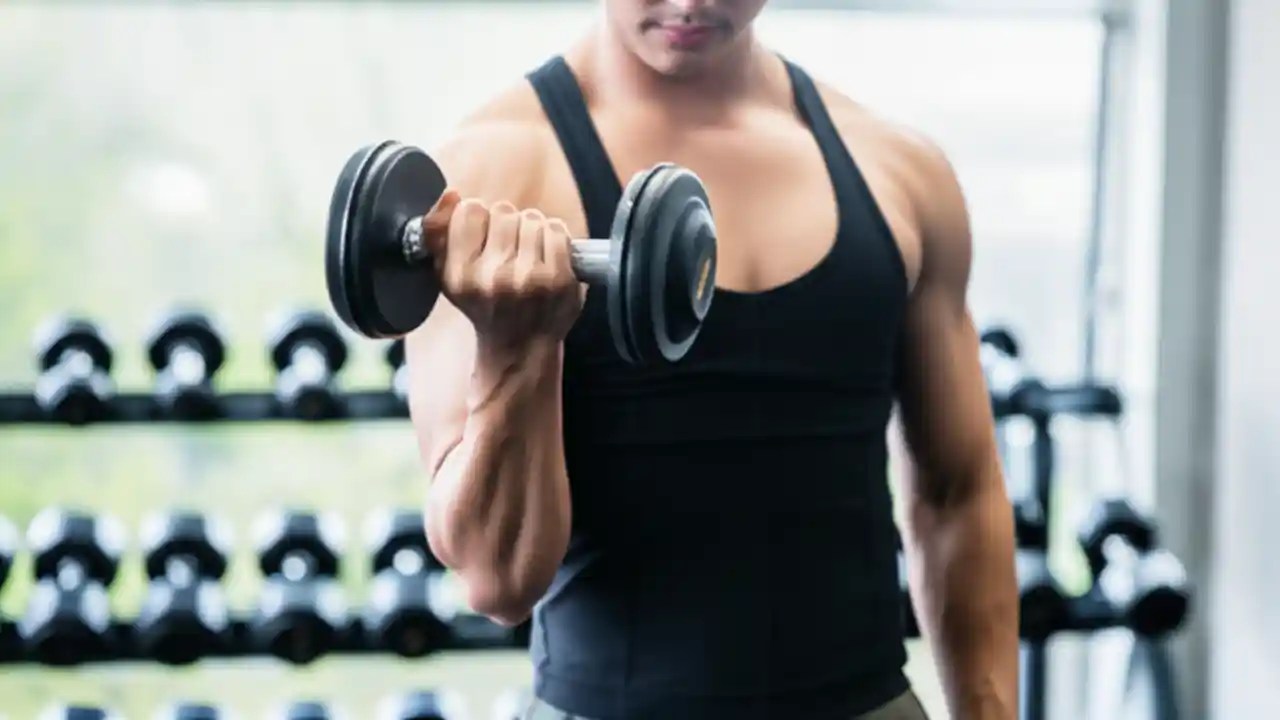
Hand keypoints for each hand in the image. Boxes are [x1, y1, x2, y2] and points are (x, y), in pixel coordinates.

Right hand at [422, 191, 582, 354]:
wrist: (521, 348)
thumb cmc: (484, 307)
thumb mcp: (448, 277)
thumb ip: (438, 234)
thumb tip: (451, 195)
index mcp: (461, 275)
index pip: (470, 210)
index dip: (480, 218)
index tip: (484, 236)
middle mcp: (494, 278)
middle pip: (504, 211)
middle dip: (508, 224)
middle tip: (510, 248)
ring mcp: (530, 279)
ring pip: (532, 218)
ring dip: (532, 229)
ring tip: (528, 254)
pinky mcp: (560, 280)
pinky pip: (557, 231)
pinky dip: (554, 237)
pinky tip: (547, 256)